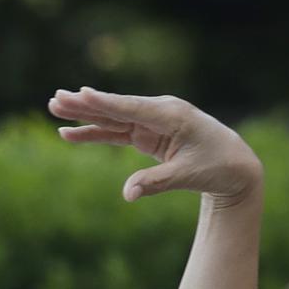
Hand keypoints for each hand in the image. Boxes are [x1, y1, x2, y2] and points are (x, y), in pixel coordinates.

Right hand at [50, 87, 262, 205]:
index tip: (81, 93)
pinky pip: (115, 132)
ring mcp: (151, 122)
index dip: (104, 103)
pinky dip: (94, 133)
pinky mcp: (147, 134)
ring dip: (84, 115)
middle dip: (85, 105)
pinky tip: (71, 133)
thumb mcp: (187, 175)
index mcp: (171, 115)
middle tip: (55, 98)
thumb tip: (127, 194)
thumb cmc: (215, 166)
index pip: (131, 108)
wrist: (233, 165)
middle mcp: (159, 112)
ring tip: (55, 108)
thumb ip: (156, 183)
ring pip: (111, 118)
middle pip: (115, 108)